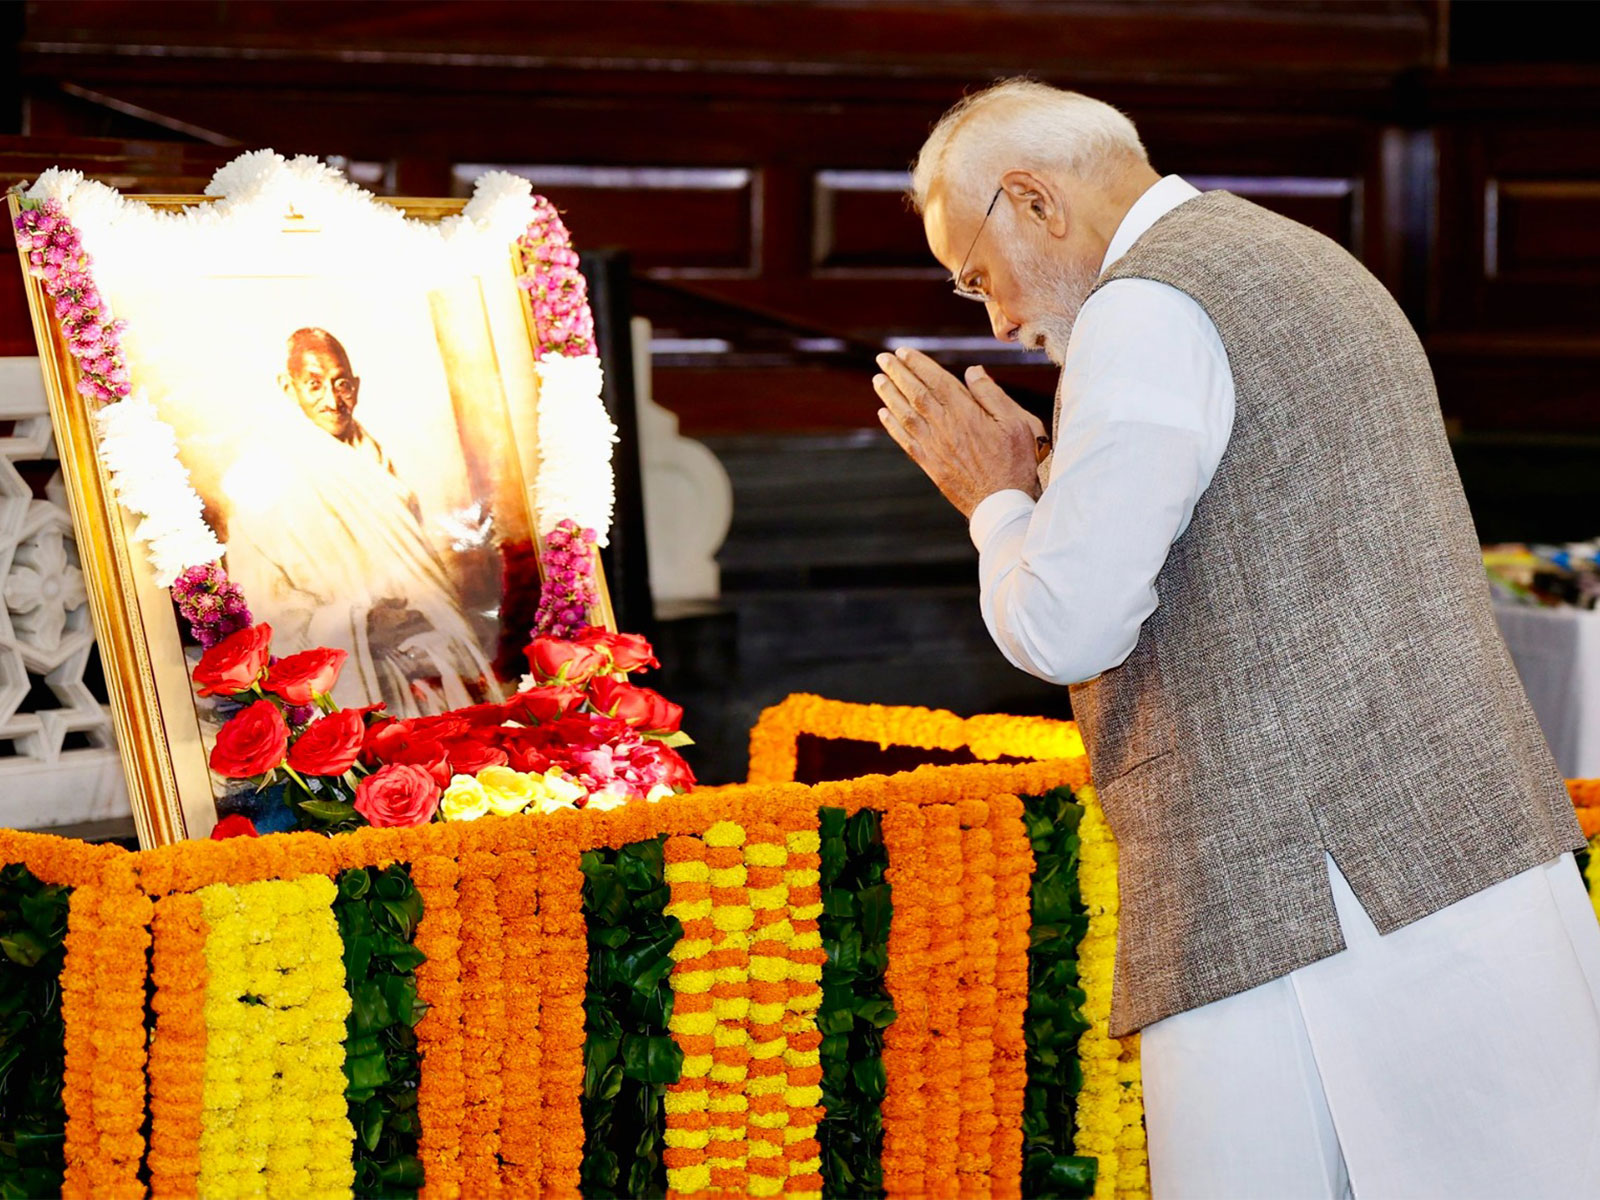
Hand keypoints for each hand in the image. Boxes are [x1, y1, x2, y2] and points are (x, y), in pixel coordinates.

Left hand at [873, 347, 1045, 517]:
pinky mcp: (930, 465)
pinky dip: (892, 426)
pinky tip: (883, 414)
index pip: (936, 380)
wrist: (1002, 504)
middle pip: (915, 393)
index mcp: (966, 412)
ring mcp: (934, 447)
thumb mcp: (1017, 421)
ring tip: (878, 380)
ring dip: (889, 395)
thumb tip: (972, 371)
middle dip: (897, 373)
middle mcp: (944, 426)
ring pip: (905, 415)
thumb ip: (991, 394)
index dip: (917, 364)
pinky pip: (905, 440)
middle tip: (882, 358)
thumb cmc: (1016, 461)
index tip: (903, 352)